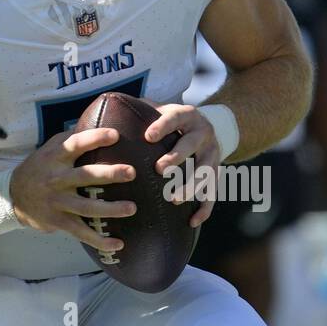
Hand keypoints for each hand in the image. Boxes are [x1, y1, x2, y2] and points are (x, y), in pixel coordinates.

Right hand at [9, 126, 134, 251]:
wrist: (12, 197)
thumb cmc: (39, 168)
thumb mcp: (49, 149)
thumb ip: (70, 139)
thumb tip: (99, 121)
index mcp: (55, 157)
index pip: (75, 144)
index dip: (94, 138)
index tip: (115, 135)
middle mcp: (56, 179)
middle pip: (85, 176)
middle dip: (109, 174)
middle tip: (132, 172)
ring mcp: (57, 202)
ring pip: (86, 207)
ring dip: (110, 209)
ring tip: (132, 208)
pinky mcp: (58, 221)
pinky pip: (81, 232)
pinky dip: (99, 240)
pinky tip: (118, 244)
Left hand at [145, 103, 220, 226]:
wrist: (207, 126)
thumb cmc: (173, 120)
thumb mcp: (162, 108)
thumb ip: (141, 108)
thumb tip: (110, 104)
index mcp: (187, 115)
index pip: (175, 117)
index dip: (163, 126)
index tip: (148, 136)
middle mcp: (203, 133)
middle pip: (191, 144)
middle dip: (176, 157)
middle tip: (159, 169)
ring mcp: (212, 153)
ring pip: (205, 171)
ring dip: (190, 186)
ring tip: (174, 199)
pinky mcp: (216, 172)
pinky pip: (213, 192)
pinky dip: (204, 208)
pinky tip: (191, 221)